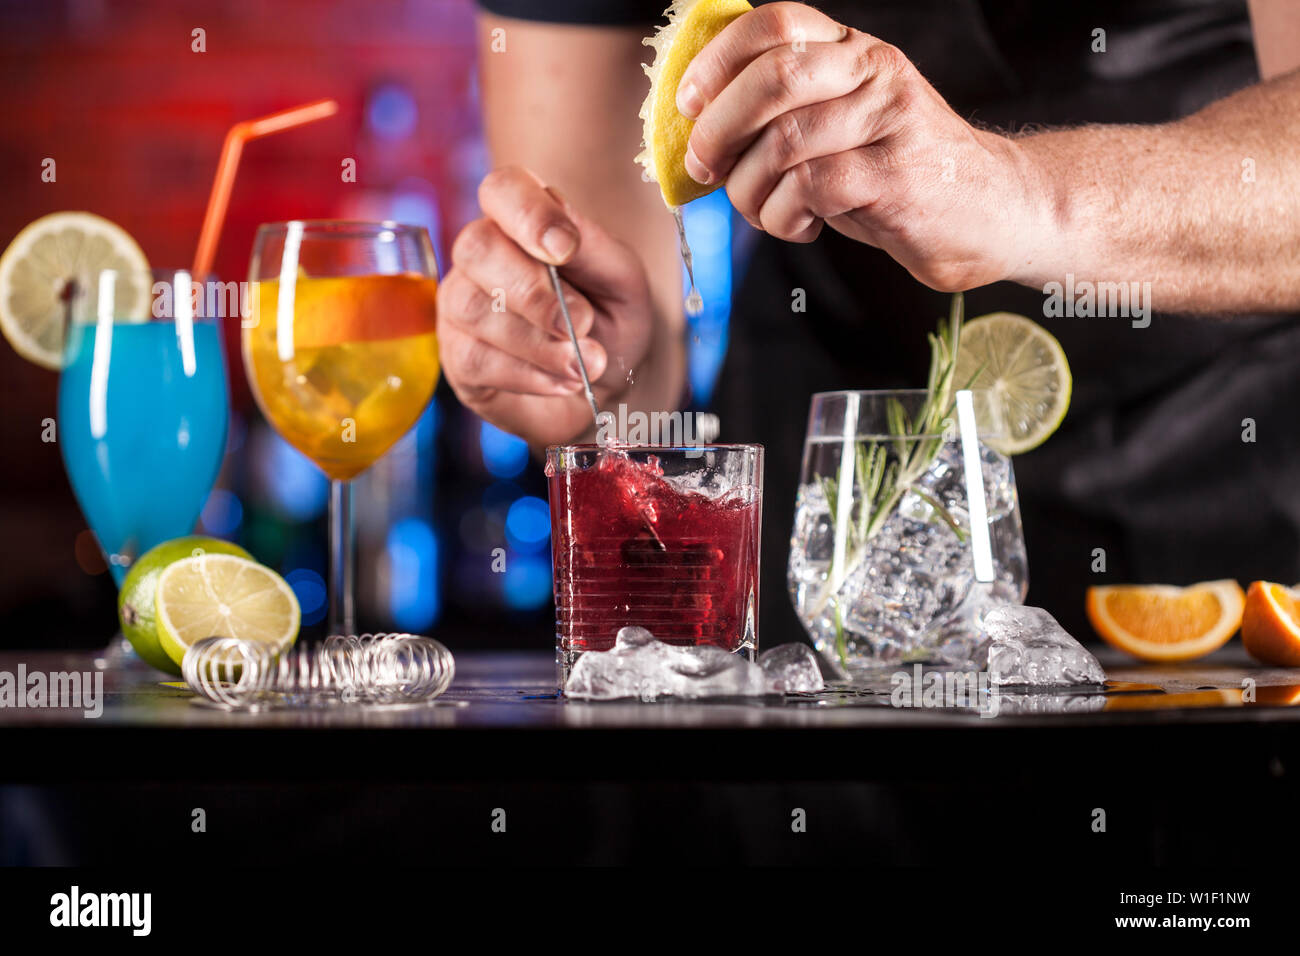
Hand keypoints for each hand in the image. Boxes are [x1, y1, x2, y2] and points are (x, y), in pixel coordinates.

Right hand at [437, 166, 655, 445]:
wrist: (606, 385)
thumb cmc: (610, 321)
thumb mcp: (623, 283)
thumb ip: (595, 251)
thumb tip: (560, 239)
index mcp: (523, 221)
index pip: (502, 189)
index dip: (527, 213)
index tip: (564, 249)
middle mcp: (482, 255)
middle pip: (476, 248)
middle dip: (533, 292)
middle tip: (581, 324)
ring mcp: (461, 305)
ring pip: (473, 309)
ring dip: (538, 342)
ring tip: (583, 363)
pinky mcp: (458, 357)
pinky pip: (475, 359)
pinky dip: (529, 375)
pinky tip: (563, 381)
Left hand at [678, 2, 1045, 290]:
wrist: (992, 209)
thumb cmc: (897, 173)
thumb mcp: (840, 126)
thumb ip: (782, 116)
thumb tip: (697, 132)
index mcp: (852, 50)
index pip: (774, 23)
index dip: (718, 59)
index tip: (688, 104)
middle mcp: (873, 72)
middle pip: (773, 78)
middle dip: (719, 129)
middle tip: (705, 167)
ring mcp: (889, 121)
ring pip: (784, 143)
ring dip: (750, 189)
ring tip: (762, 210)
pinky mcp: (896, 176)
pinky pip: (810, 189)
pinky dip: (784, 217)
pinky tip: (800, 225)